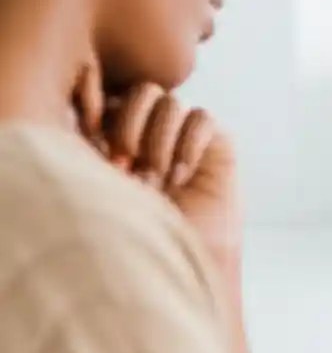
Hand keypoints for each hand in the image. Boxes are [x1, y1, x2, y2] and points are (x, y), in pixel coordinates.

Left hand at [74, 70, 242, 260]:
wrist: (184, 260)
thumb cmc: (138, 234)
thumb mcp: (108, 190)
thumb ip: (101, 151)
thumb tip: (92, 118)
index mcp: (122, 140)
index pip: (112, 101)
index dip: (107, 122)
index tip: (107, 165)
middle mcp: (154, 134)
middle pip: (143, 91)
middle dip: (133, 125)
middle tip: (129, 165)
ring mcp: (186, 137)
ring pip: (172, 102)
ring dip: (160, 139)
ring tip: (158, 177)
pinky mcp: (217, 145)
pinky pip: (202, 118)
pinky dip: (190, 140)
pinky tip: (182, 174)